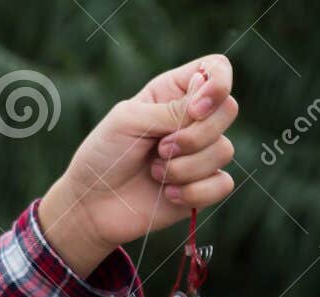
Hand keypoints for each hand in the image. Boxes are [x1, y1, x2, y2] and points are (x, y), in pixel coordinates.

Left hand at [38, 55, 237, 274]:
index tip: (195, 109)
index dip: (217, 84)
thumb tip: (206, 109)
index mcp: (173, 93)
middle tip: (160, 149)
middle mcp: (192, 120)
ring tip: (154, 173)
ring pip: (224, 150)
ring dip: (185, 168)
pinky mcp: (202, 186)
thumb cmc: (102, 156)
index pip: (216, 69)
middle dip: (195, 135)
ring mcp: (200, 153)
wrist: (90, 205)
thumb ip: (170, 109)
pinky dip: (194, 192)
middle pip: (228, 110)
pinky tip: (167, 195)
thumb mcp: (127, 121)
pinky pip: (222, 184)